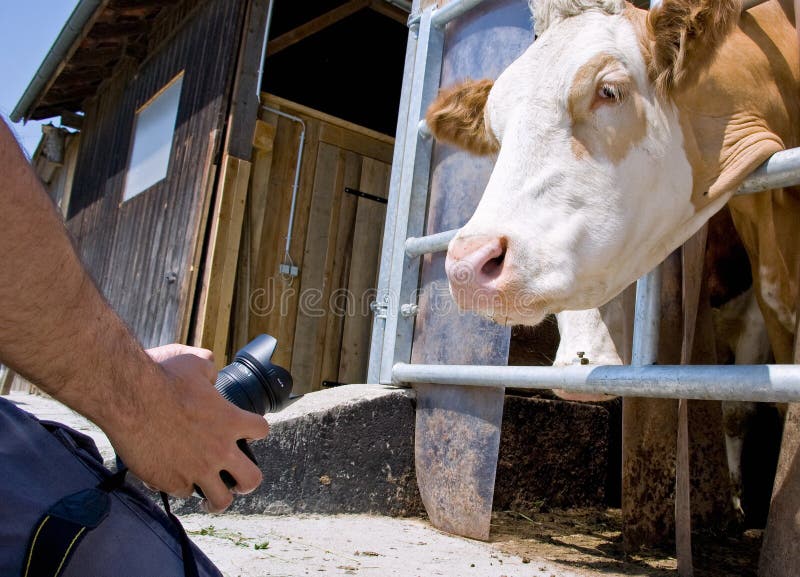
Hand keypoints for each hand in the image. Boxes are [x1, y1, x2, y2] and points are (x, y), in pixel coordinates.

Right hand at [108, 344, 269, 512]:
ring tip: (211, 498)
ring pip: (220, 500)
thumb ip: (207, 367)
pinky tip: (174, 480)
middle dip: (247, 482)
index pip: (261, 430)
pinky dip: (181, 488)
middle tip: (239, 480)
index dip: (256, 430)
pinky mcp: (171, 481)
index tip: (247, 432)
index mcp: (230, 420)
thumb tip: (210, 369)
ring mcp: (197, 469)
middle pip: (251, 479)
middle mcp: (219, 449)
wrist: (128, 397)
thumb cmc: (162, 376)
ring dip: (218, 499)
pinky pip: (184, 493)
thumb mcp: (193, 362)